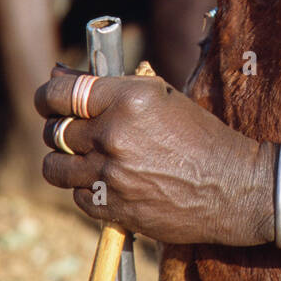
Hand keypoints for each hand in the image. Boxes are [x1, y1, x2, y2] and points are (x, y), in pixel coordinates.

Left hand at [35, 66, 275, 246]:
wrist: (232, 186)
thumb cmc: (199, 134)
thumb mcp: (160, 97)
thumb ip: (108, 87)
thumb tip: (59, 72)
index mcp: (129, 97)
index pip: (61, 93)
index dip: (48, 96)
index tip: (48, 100)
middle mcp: (114, 134)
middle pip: (54, 130)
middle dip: (59, 129)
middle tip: (74, 130)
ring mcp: (110, 174)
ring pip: (54, 167)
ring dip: (64, 160)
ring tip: (86, 157)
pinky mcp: (111, 208)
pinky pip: (75, 195)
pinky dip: (85, 188)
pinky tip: (109, 180)